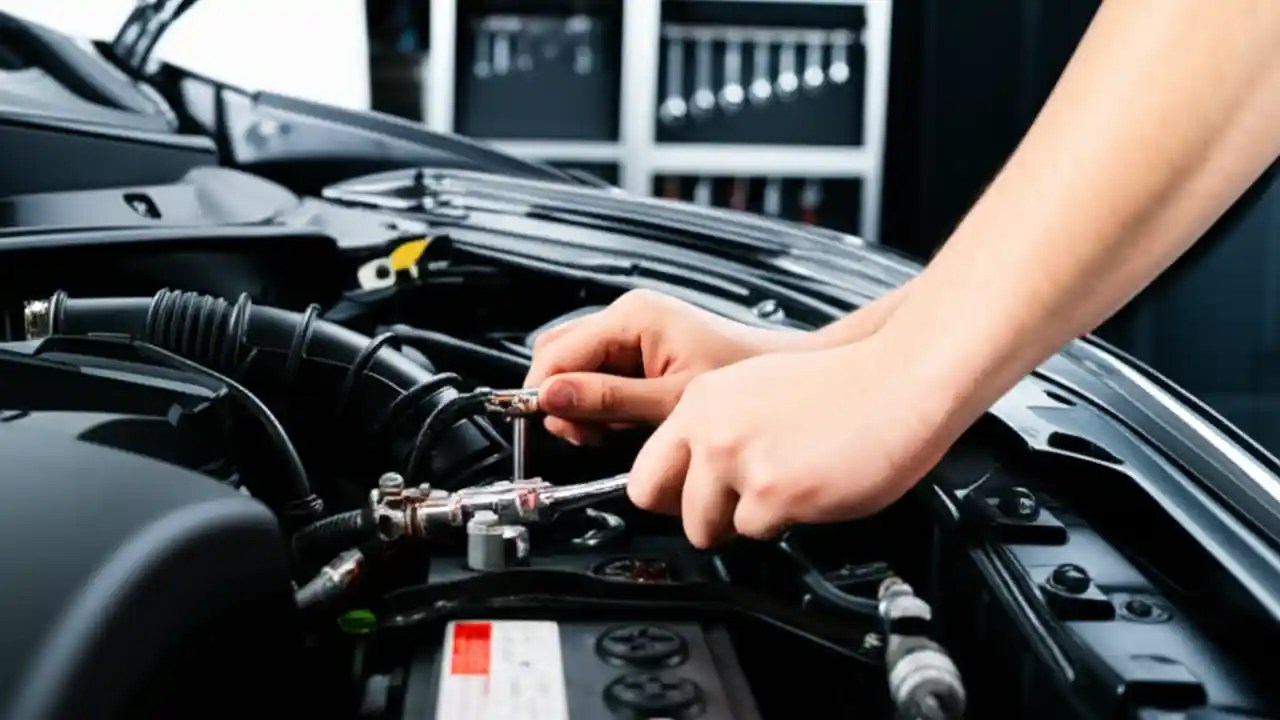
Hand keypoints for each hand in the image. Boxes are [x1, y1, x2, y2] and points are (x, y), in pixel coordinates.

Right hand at [524, 289, 812, 444]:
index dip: (543, 392)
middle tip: (588, 434)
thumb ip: (606, 400)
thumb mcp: (666, 401)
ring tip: (617, 429)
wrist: (779, 376)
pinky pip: (599, 373)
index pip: (557, 352)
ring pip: (575, 367)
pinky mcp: (640, 346)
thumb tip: (550, 398)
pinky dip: (603, 403)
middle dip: (562, 399)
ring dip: (584, 404)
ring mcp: (633, 329)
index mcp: (632, 317)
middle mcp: (628, 315)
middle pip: (559, 355)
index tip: (550, 427)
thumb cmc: (738, 379)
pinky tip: (628, 420)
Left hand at [626, 336, 964, 547]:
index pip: (644, 466)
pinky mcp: (775, 493)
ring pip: (708, 526)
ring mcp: (740, 461)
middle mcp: (712, 428)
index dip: (665, 491)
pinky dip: (784, 522)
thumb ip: (716, 425)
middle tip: (728, 507)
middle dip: (688, 512)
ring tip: (785, 487)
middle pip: (653, 500)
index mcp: (703, 399)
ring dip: (743, 519)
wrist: (901, 381)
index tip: (683, 497)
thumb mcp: (756, 388)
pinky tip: (810, 489)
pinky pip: (759, 533)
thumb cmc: (845, 386)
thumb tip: (694, 471)